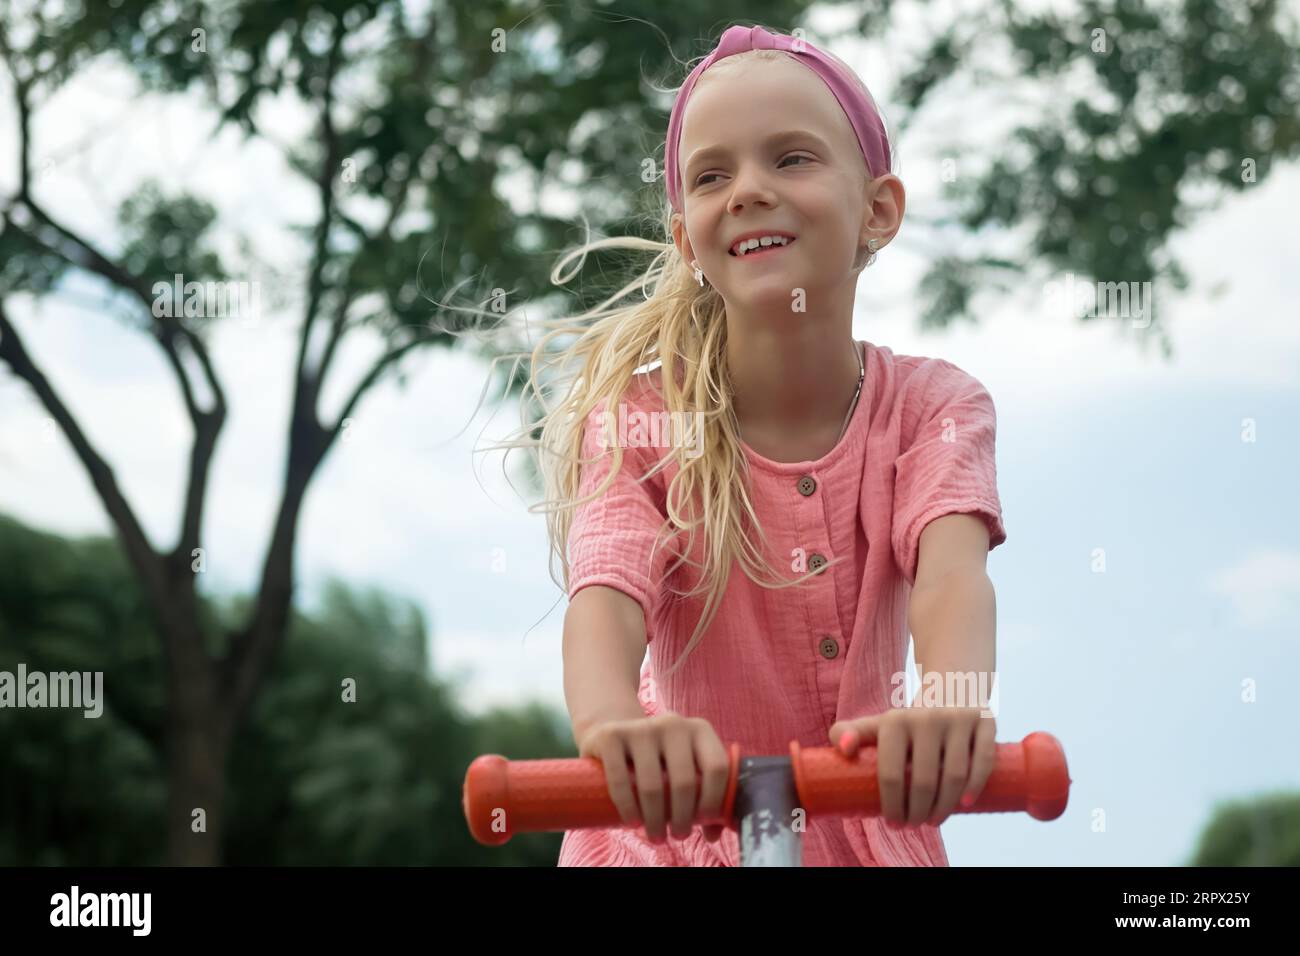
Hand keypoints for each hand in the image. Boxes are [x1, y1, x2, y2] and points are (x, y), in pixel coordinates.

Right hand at [576, 711, 730, 843]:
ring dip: (655, 820)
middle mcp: (673, 724)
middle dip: (682, 818)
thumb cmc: (660, 762)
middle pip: (685, 781)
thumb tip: (713, 835)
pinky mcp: (611, 735)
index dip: (713, 800)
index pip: (717, 767)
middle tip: (677, 836)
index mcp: (700, 730)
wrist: (615, 736)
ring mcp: (641, 727)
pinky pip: (620, 780)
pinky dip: (628, 808)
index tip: (702, 821)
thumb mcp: (686, 770)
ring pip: (653, 786)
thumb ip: (705, 797)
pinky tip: (633, 823)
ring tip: (656, 836)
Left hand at [828, 705, 995, 827]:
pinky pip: (982, 762)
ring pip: (954, 776)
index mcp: (895, 720)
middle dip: (917, 812)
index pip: (891, 774)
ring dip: (944, 807)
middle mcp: (927, 717)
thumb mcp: (876, 725)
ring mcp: (958, 719)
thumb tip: (844, 749)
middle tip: (914, 825)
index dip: (892, 805)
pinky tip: (965, 805)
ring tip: (934, 820)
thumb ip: (847, 733)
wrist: (949, 690)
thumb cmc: (907, 722)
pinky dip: (975, 787)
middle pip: (924, 781)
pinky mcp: (984, 722)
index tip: (893, 823)